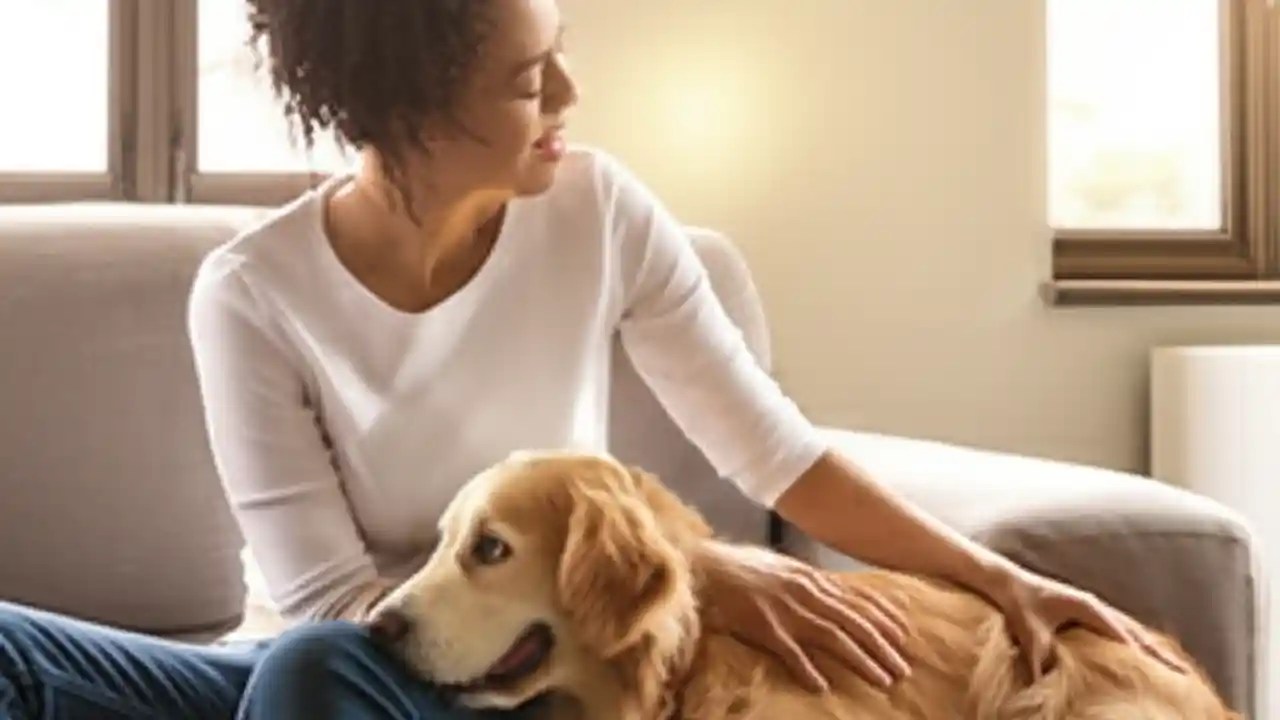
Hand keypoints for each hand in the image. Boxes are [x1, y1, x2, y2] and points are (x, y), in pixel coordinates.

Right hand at [697, 543, 911, 692]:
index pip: (857, 599)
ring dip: (861, 661)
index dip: (884, 619)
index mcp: (811, 578)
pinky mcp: (765, 627)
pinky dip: (808, 670)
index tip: (904, 636)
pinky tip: (823, 687)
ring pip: (834, 638)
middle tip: (903, 669)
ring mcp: (787, 610)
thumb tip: (830, 592)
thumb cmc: (740, 566)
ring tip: (882, 680)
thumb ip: (807, 581)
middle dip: (882, 647)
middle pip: (854, 622)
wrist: (705, 566)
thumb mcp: (782, 567)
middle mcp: (806, 592)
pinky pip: (791, 653)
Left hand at [991, 568, 1189, 681]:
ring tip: (1176, 667)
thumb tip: (1045, 683)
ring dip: (1153, 648)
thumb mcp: (1029, 633)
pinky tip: (1146, 655)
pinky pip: (1122, 629)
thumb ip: (1040, 657)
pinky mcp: (1090, 612)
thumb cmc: (1019, 605)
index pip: (1123, 636)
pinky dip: (1138, 642)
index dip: (1141, 655)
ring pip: (1133, 630)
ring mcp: (1096, 608)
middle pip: (1138, 633)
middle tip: (1185, 674)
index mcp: (1088, 608)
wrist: (1009, 583)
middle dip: (1161, 653)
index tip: (1162, 674)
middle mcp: (1098, 606)